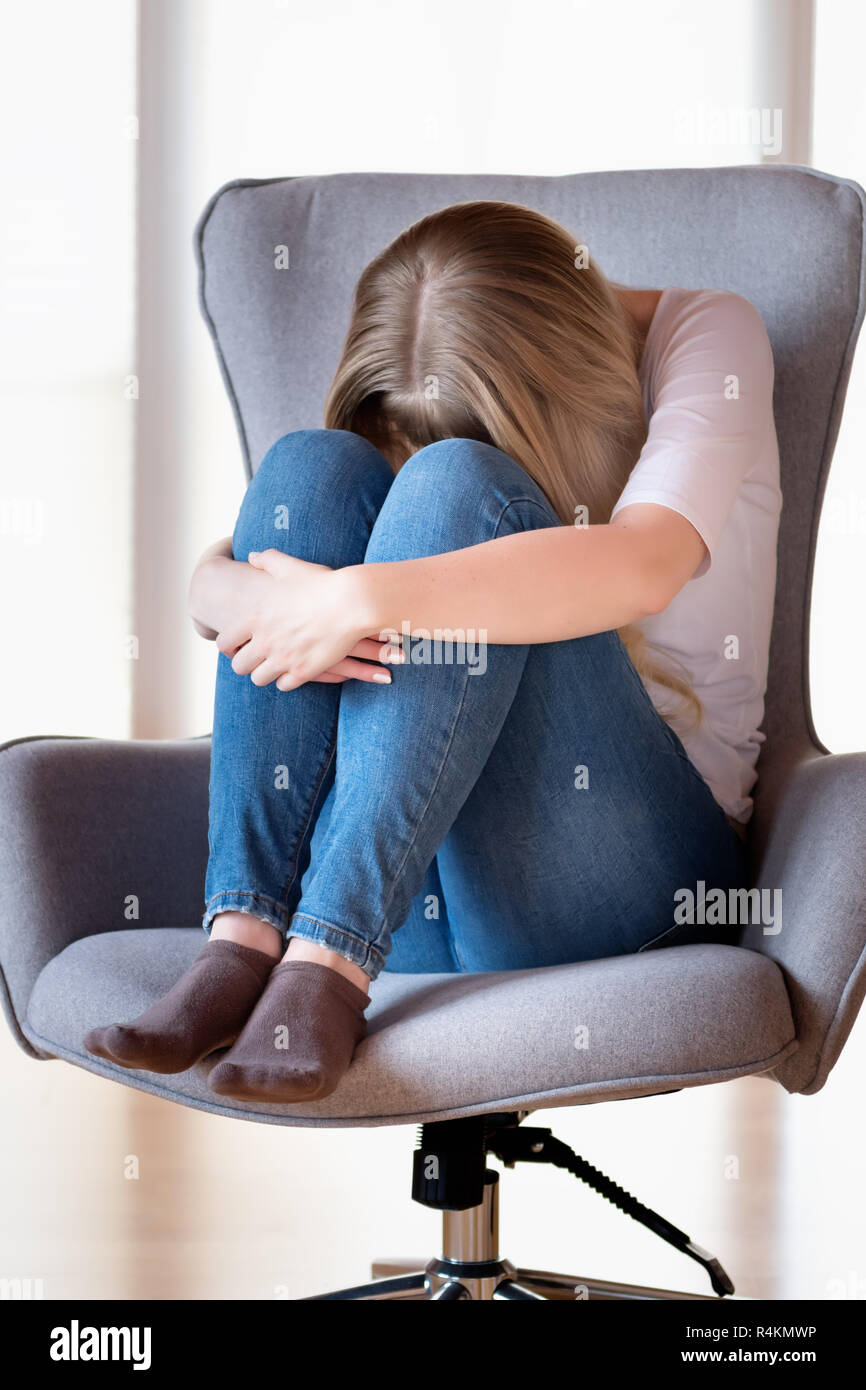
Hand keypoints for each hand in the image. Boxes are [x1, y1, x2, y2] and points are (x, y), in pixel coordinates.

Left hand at [217, 549, 400, 689]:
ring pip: (259, 679)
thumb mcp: (291, 567)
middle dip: (247, 663)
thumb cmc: (323, 583)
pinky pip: (283, 686)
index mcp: (255, 617)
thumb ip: (267, 560)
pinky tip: (295, 669)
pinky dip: (287, 680)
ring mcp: (283, 658)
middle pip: (239, 666)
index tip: (238, 646)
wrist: (353, 602)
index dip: (229, 646)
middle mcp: (264, 640)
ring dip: (266, 673)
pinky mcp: (303, 671)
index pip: (225, 642)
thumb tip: (251, 556)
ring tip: (276, 666)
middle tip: (258, 659)